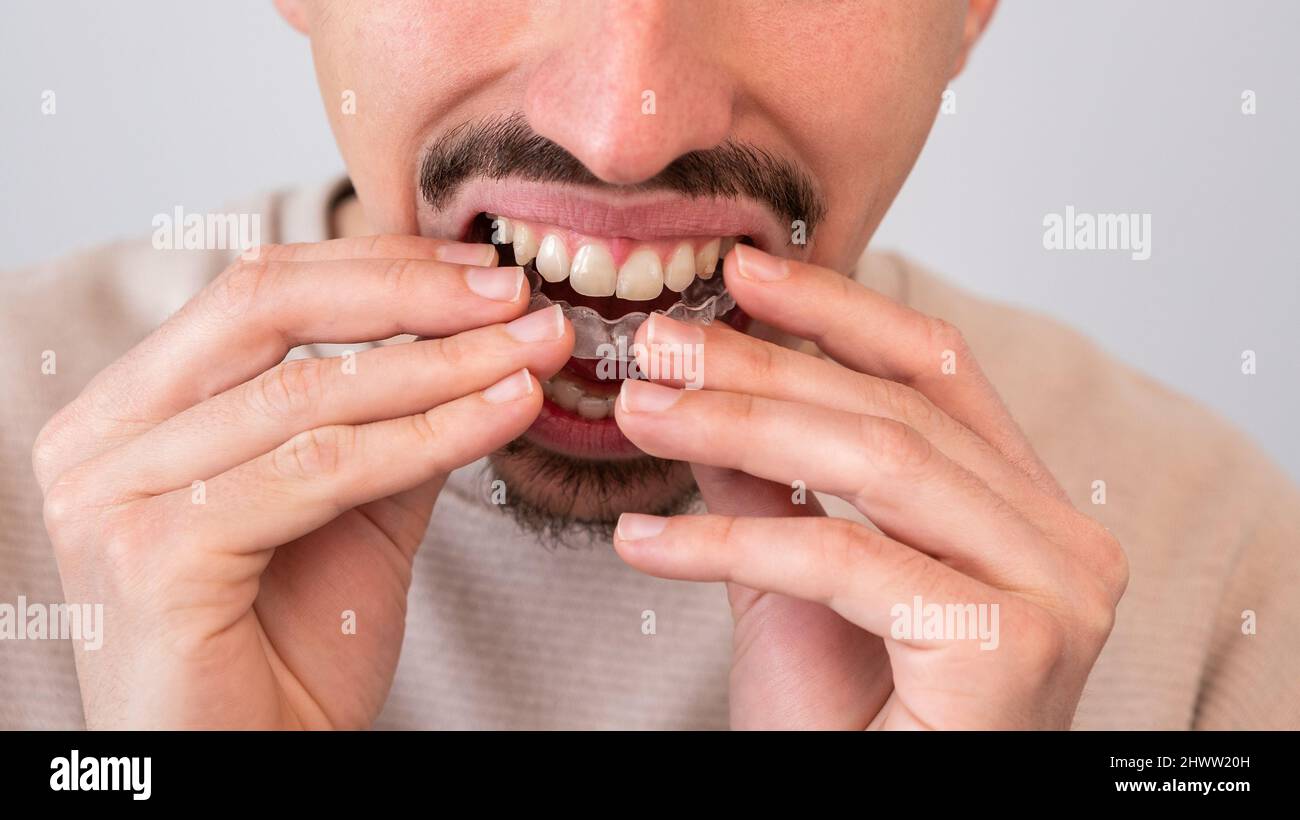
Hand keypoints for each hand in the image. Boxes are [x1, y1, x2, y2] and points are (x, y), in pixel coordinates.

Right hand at [32, 236, 573, 727]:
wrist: (254, 774)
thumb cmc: (293, 654)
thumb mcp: (355, 509)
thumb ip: (392, 418)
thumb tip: (480, 334)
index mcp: (135, 410)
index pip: (259, 292)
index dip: (382, 268)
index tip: (488, 272)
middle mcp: (102, 438)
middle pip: (266, 308)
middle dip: (413, 296)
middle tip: (519, 295)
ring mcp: (113, 494)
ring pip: (308, 394)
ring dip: (445, 366)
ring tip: (536, 353)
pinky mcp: (152, 554)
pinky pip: (322, 470)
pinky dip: (428, 436)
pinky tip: (505, 415)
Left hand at [612, 245, 1127, 728]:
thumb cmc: (851, 728)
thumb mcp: (794, 584)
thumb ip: (769, 482)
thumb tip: (705, 387)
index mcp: (1026, 510)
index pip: (937, 369)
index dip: (839, 309)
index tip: (743, 268)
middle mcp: (1064, 539)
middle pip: (896, 409)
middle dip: (763, 365)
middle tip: (653, 342)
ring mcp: (1055, 590)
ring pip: (876, 462)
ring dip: (738, 425)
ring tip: (636, 410)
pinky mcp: (1011, 642)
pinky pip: (843, 559)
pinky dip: (729, 542)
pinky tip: (641, 541)